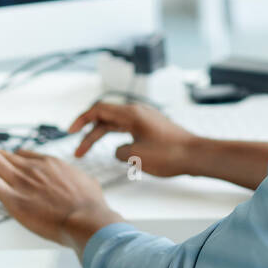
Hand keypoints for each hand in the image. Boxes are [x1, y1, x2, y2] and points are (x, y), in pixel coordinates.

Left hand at [0, 149, 122, 251]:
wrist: (86, 219)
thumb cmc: (90, 205)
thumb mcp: (88, 182)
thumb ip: (80, 179)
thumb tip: (86, 182)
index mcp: (49, 163)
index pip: (22, 153)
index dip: (15, 163)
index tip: (13, 174)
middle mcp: (33, 167)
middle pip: (3, 154)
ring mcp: (22, 181)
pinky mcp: (14, 199)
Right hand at [69, 100, 199, 177]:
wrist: (196, 156)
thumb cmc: (170, 154)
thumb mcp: (135, 157)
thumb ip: (119, 152)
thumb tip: (119, 152)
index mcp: (131, 114)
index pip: (98, 110)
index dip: (81, 120)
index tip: (70, 131)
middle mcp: (137, 112)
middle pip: (105, 118)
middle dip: (89, 134)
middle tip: (78, 152)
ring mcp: (145, 119)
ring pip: (116, 125)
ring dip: (101, 138)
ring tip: (91, 153)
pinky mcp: (152, 128)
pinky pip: (128, 130)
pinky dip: (117, 139)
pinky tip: (116, 152)